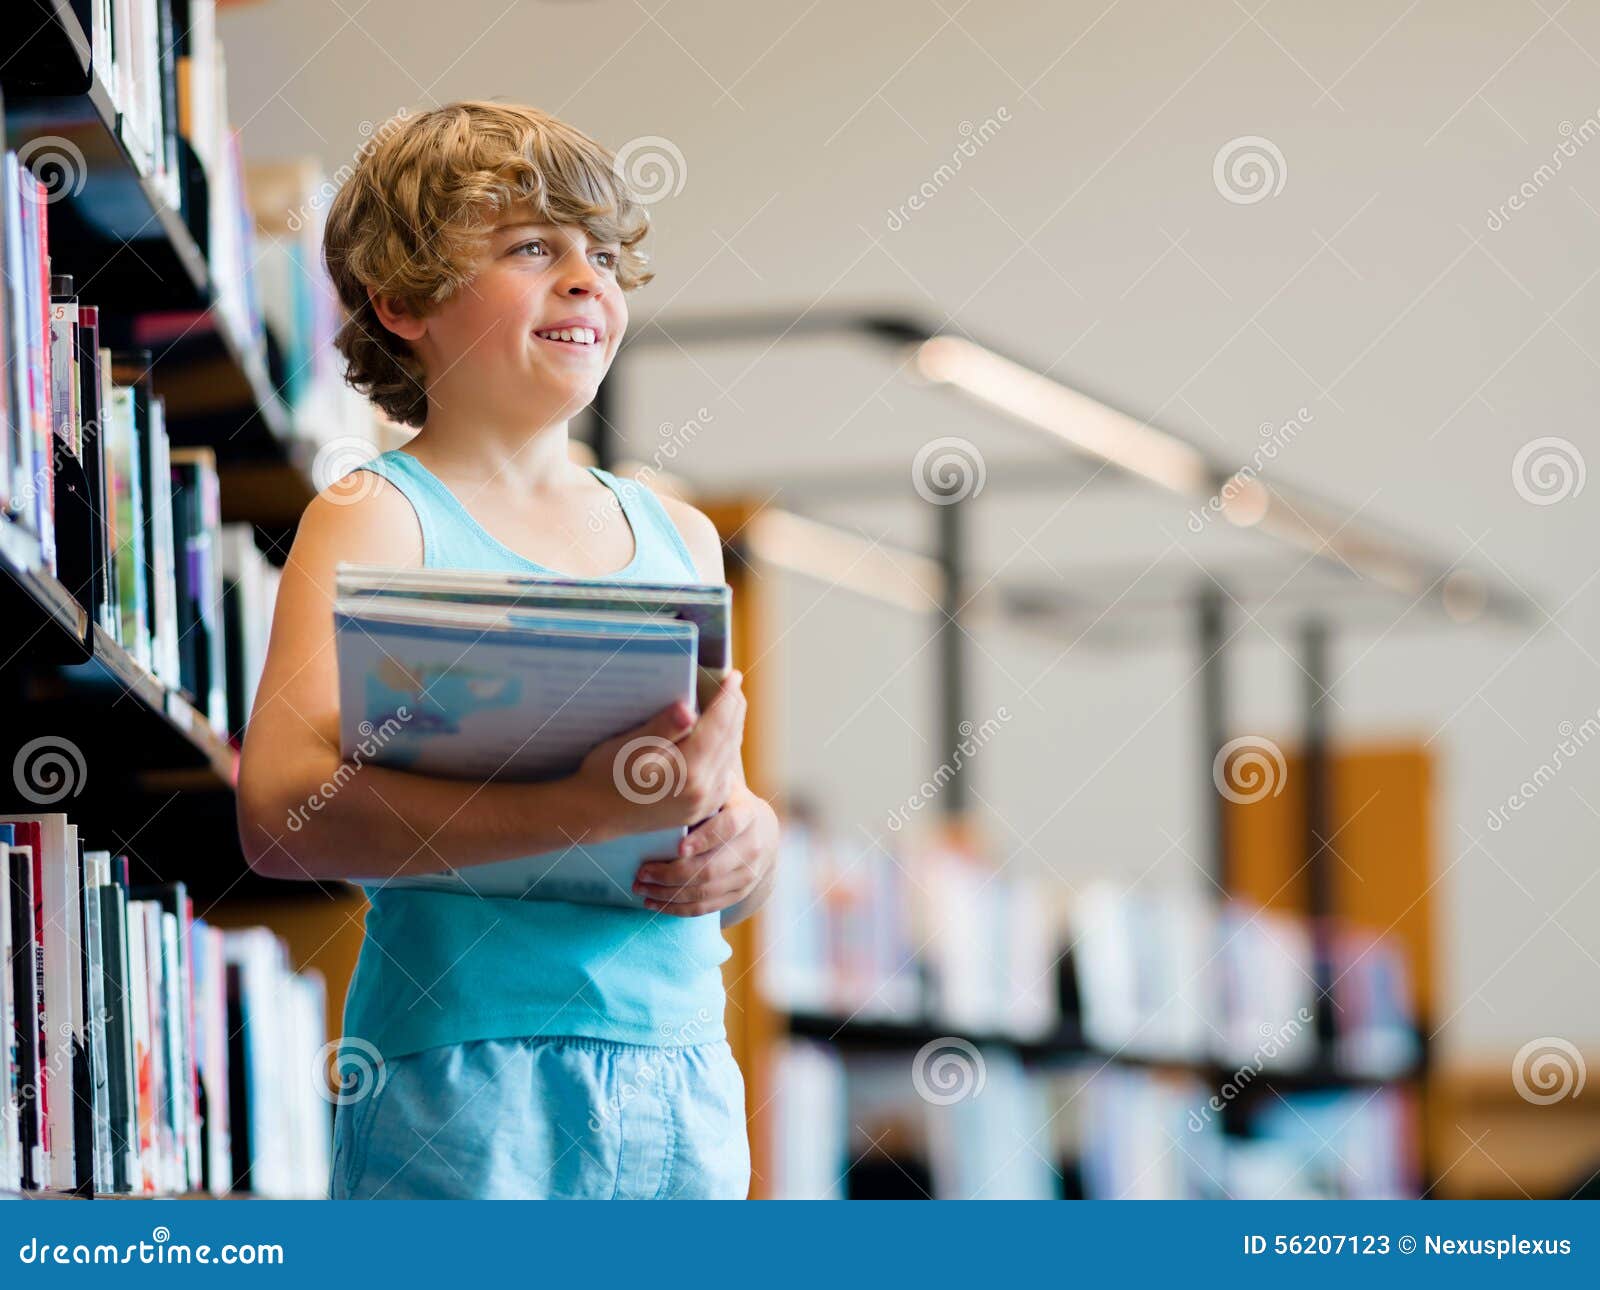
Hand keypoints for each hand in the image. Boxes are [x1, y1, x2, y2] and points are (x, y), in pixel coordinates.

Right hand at [573, 671, 747, 838]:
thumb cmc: (608, 776)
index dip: (727, 698)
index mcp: (688, 772)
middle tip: (732, 683)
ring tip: (729, 702)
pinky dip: (725, 749)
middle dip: (733, 708)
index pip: (718, 725)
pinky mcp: (702, 808)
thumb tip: (689, 709)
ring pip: (730, 755)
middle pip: (729, 739)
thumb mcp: (631, 746)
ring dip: (732, 727)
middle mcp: (704, 791)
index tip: (733, 675)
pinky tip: (719, 734)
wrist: (597, 815)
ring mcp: (705, 803)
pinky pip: (724, 773)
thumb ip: (663, 728)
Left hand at [632, 783, 779, 917]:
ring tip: (640, 887)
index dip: (704, 839)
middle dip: (671, 873)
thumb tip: (666, 769)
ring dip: (668, 894)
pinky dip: (677, 908)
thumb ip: (703, 780)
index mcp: (748, 814)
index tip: (678, 848)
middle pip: (710, 868)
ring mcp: (748, 875)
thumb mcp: (722, 786)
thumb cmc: (729, 802)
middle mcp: (753, 847)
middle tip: (641, 872)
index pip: (728, 828)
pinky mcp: (739, 894)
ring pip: (705, 891)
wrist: (762, 831)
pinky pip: (706, 907)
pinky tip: (653, 903)